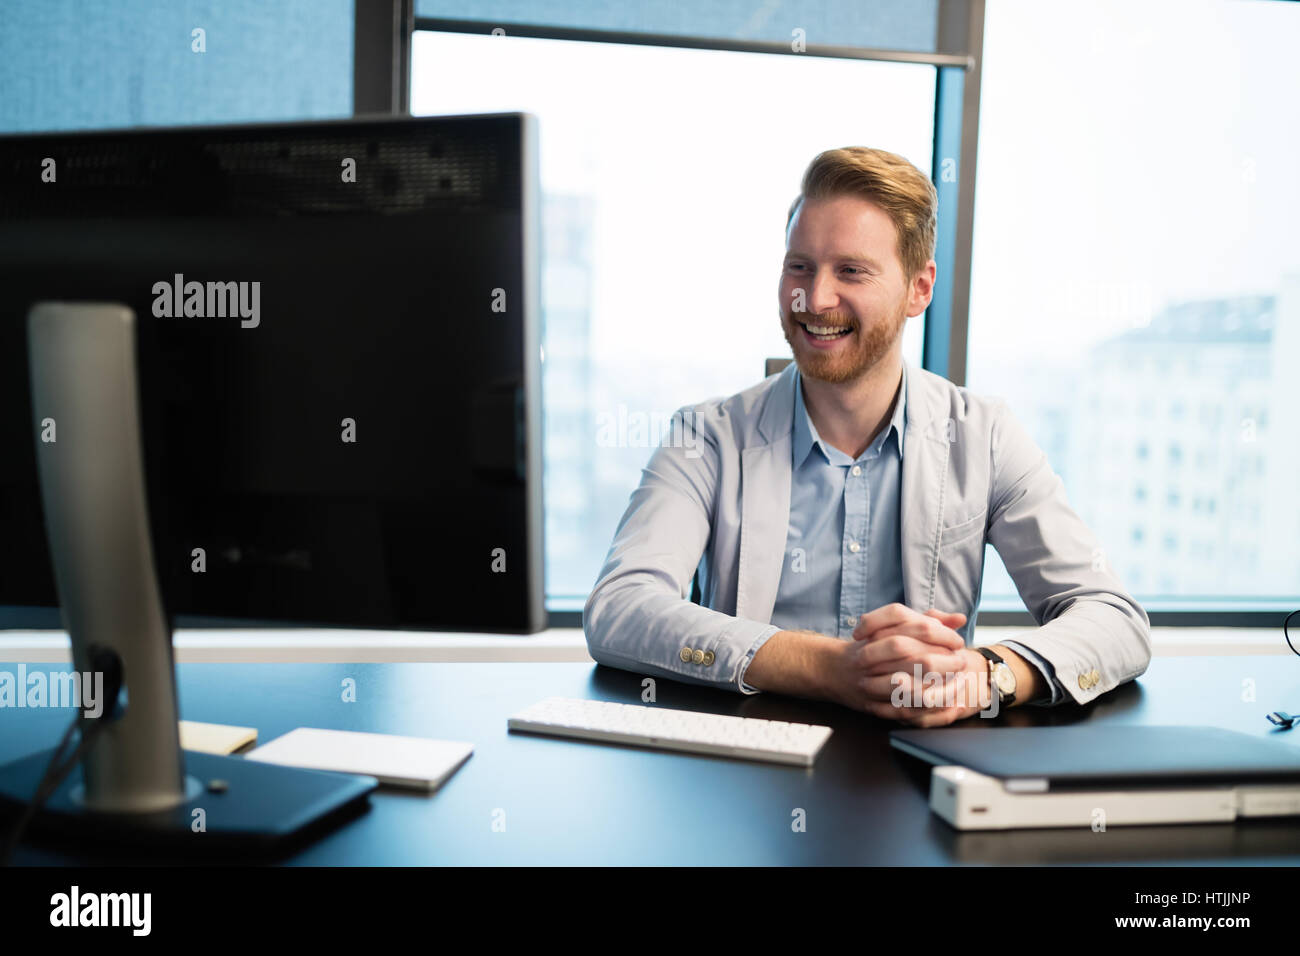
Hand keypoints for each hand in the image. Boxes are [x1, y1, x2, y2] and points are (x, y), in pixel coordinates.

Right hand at [826, 603, 990, 725]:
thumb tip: (959, 618)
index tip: (957, 641)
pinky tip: (951, 703)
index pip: (914, 628)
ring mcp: (868, 683)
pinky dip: (931, 710)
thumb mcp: (894, 626)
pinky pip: (905, 712)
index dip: (942, 634)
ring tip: (960, 682)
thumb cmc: (870, 645)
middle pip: (911, 656)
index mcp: (875, 633)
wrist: (832, 670)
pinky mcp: (872, 707)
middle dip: (943, 660)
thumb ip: (927, 619)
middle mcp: (868, 657)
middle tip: (961, 661)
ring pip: (908, 687)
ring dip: (939, 686)